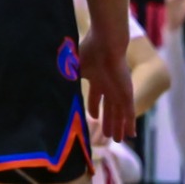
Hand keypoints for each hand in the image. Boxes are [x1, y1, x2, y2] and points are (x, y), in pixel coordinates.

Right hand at [79, 25, 135, 145]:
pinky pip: (129, 112)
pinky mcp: (127, 94)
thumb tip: (53, 81)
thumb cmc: (89, 53)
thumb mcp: (75, 66)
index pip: (96, 98)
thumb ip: (69, 76)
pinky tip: (131, 134)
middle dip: (108, 122)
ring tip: (117, 139)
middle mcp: (109, 88)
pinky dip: (130, 123)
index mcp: (97, 80)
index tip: (93, 117)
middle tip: (107, 135)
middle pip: (109, 109)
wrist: (106, 45)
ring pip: (119, 114)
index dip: (93, 108)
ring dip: (118, 126)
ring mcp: (118, 91)